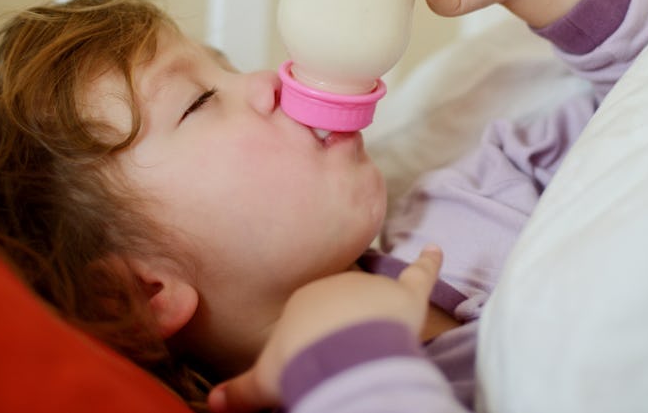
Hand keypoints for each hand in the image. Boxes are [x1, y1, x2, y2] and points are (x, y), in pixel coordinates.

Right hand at [208, 246, 442, 412]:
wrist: (337, 356)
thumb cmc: (299, 364)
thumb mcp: (264, 381)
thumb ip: (240, 390)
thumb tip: (211, 404)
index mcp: (303, 300)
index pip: (311, 315)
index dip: (314, 337)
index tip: (314, 356)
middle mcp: (336, 285)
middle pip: (344, 306)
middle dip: (343, 327)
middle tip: (343, 355)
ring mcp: (372, 287)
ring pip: (376, 295)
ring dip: (376, 312)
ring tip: (376, 337)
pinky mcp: (405, 296)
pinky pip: (421, 273)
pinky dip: (430, 262)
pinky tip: (437, 249)